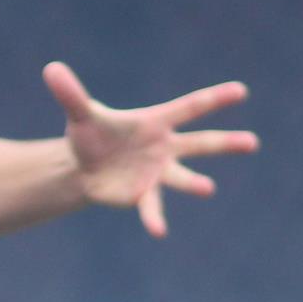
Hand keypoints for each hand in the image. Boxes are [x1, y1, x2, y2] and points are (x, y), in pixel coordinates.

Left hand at [43, 61, 259, 237]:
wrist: (83, 167)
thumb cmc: (92, 135)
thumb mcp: (81, 114)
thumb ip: (71, 94)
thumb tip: (50, 69)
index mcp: (156, 122)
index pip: (189, 108)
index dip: (214, 99)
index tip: (241, 91)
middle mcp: (165, 147)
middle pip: (200, 144)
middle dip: (226, 143)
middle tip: (252, 142)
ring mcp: (158, 172)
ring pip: (182, 178)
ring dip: (194, 183)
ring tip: (207, 188)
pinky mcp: (144, 194)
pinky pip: (151, 206)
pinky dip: (154, 218)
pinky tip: (158, 231)